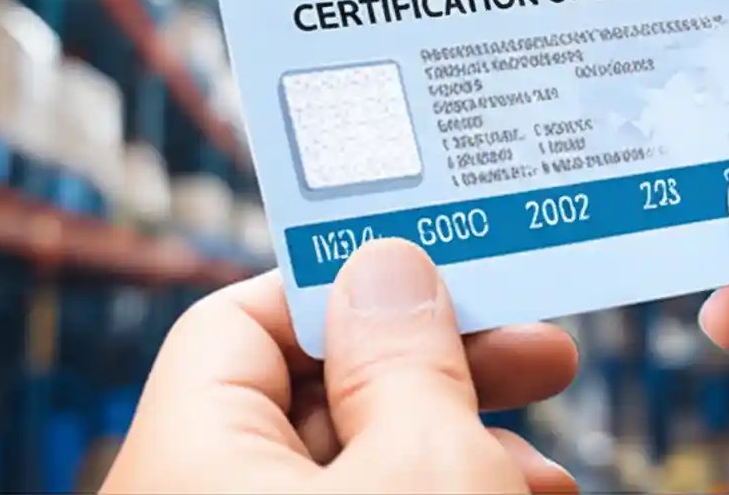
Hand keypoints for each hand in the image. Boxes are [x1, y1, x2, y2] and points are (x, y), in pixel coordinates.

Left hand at [102, 238, 579, 493]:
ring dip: (459, 445)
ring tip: (542, 466)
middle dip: (440, 370)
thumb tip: (387, 263)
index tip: (441, 267)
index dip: (345, 282)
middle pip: (314, 395)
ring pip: (354, 466)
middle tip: (537, 347)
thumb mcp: (425, 465)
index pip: (238, 322)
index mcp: (186, 461)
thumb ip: (405, 353)